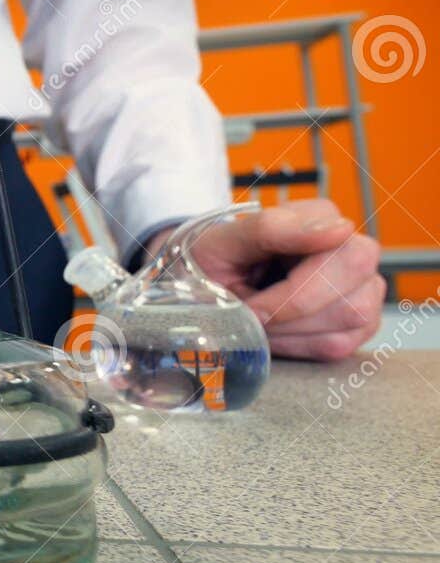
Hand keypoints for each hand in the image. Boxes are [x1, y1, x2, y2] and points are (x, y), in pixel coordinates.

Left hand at [165, 199, 384, 361]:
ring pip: (350, 321)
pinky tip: (275, 330)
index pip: (343, 258)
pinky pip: (341, 344)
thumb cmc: (214, 259)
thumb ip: (273, 229)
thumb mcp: (224, 242)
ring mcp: (363, 286)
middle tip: (252, 315)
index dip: (294, 294)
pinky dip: (299, 344)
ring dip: (292, 331)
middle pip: (354, 298)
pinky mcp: (359, 321)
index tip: (252, 305)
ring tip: (260, 319)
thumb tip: (339, 228)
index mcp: (321, 218)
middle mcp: (352, 249)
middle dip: (293, 316)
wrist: (199, 284)